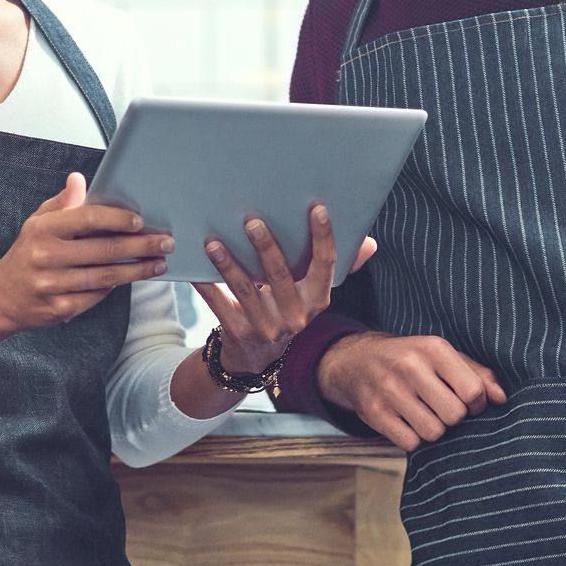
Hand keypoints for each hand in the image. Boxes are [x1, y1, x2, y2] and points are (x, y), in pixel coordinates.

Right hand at [0, 172, 170, 332]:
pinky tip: (133, 278)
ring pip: (106, 277)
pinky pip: (97, 297)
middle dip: (140, 246)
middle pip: (104, 251)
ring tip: (159, 263)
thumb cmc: (27, 253)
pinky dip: (117, 287)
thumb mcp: (38, 222)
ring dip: (138, 270)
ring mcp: (53, 285)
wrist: (1, 296)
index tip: (141, 220)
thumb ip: (63, 203)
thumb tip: (79, 179)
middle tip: (166, 242)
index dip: (117, 219)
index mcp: (44, 230)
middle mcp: (46, 257)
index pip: (87, 219)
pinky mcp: (60, 309)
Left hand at [196, 204, 373, 374]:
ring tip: (213, 242)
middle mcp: (296, 316)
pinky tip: (195, 267)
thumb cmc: (285, 310)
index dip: (323, 237)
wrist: (255, 357)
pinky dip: (206, 286)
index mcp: (317, 300)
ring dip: (229, 264)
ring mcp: (266, 327)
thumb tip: (370, 243)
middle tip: (252, 221)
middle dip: (266, 247)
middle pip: (280, 275)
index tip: (317, 209)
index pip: (325, 265)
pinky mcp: (239, 333)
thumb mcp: (311, 295)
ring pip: (246, 289)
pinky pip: (219, 304)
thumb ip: (338, 267)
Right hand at [318, 332, 505, 450]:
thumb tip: (501, 399)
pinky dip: (413, 438)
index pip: (473, 390)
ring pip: (434, 432)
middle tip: (442, 407)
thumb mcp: (441, 355)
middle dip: (454, 417)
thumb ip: (476, 374)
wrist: (354, 361)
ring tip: (424, 414)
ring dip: (434, 429)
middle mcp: (410, 367)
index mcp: (433, 348)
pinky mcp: (374, 413)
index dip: (477, 404)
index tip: (467, 401)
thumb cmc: (409, 359)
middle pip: (455, 415)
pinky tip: (406, 422)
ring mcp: (389, 391)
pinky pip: (411, 443)